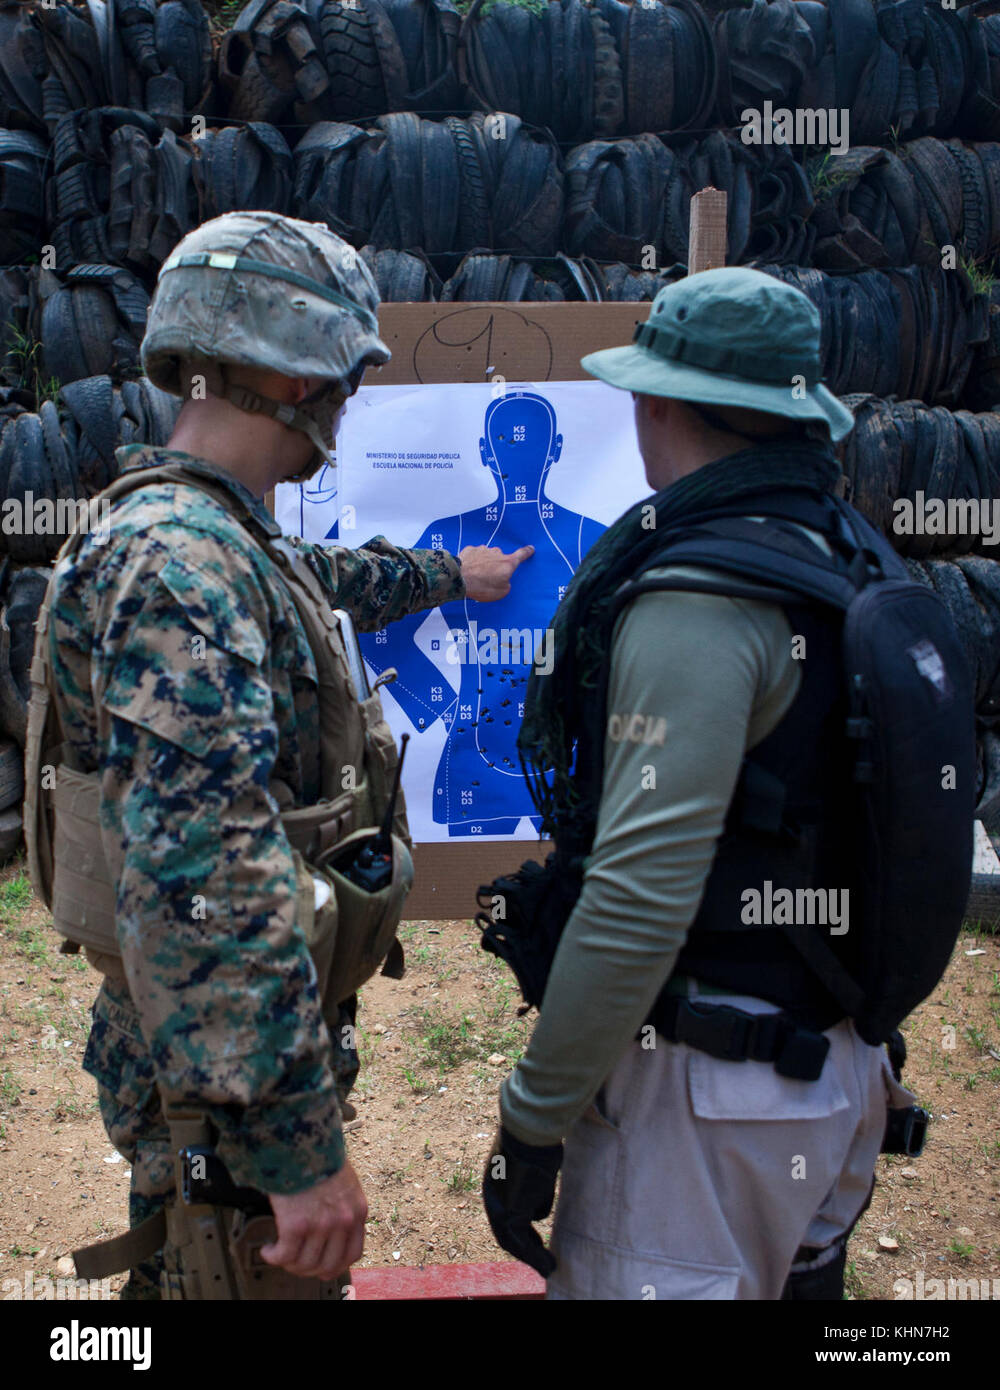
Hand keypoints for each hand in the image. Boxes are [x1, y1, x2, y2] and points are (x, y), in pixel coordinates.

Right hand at [260, 1159, 367, 1279]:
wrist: (302, 1138)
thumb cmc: (319, 1153)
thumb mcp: (345, 1181)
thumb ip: (343, 1206)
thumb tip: (331, 1228)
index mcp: (357, 1210)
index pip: (352, 1254)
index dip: (335, 1265)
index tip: (322, 1267)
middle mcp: (342, 1221)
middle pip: (328, 1265)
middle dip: (310, 1269)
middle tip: (296, 1263)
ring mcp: (321, 1225)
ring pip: (305, 1264)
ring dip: (289, 1264)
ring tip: (279, 1254)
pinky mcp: (296, 1225)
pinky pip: (284, 1256)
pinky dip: (273, 1257)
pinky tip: (268, 1250)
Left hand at [458, 544, 534, 601]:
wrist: (459, 579)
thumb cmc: (482, 587)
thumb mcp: (501, 592)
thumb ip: (506, 583)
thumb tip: (503, 579)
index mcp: (508, 563)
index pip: (521, 555)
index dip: (527, 552)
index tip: (530, 549)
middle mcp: (497, 553)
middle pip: (501, 558)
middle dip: (497, 565)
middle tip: (490, 577)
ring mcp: (483, 549)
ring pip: (487, 556)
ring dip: (484, 563)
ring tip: (476, 576)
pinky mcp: (470, 549)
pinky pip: (475, 555)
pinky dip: (473, 561)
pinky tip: (468, 570)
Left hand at [482, 1125, 562, 1277]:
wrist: (529, 1131)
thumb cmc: (537, 1139)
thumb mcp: (534, 1161)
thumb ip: (535, 1181)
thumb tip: (541, 1200)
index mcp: (494, 1179)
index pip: (505, 1209)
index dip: (519, 1225)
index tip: (533, 1235)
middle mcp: (492, 1195)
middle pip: (505, 1230)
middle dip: (524, 1246)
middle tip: (539, 1256)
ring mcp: (499, 1205)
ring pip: (514, 1240)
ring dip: (531, 1257)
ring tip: (549, 1267)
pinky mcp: (511, 1213)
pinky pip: (523, 1243)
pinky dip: (536, 1258)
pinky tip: (549, 1265)